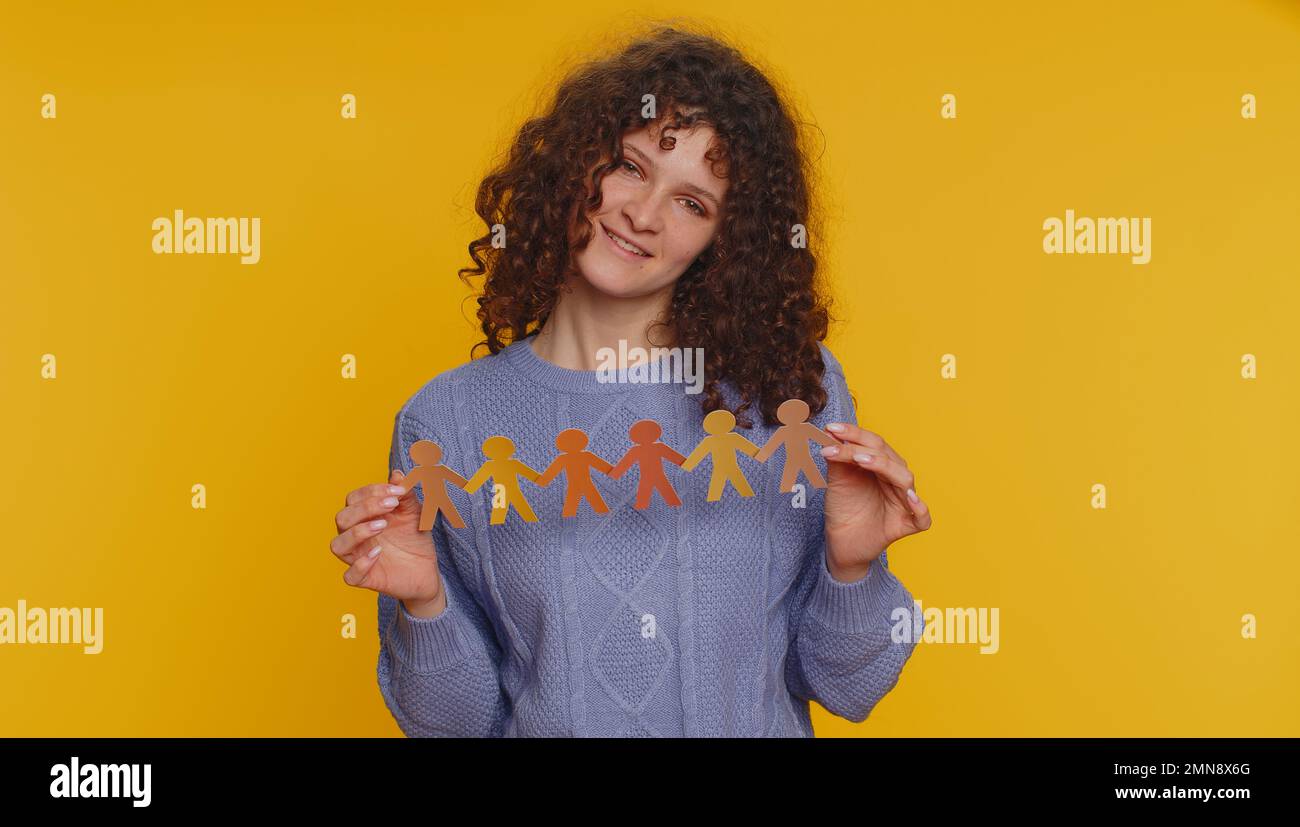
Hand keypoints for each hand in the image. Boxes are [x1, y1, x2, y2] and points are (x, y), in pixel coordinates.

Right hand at [331, 469, 444, 611]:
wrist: (428, 570)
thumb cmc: (414, 538)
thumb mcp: (415, 513)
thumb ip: (406, 495)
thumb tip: (397, 474)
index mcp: (363, 517)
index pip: (354, 498)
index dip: (372, 491)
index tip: (398, 490)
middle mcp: (356, 536)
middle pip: (342, 518)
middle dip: (365, 508)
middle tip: (392, 504)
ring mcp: (358, 557)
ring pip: (338, 545)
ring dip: (357, 533)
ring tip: (383, 525)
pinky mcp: (366, 579)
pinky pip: (350, 576)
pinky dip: (360, 565)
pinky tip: (378, 553)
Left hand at [819, 422, 931, 580]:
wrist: (841, 543)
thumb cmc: (844, 508)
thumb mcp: (837, 480)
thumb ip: (837, 458)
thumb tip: (831, 431)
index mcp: (882, 465)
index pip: (872, 442)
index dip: (853, 433)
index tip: (830, 428)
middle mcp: (895, 479)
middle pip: (887, 455)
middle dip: (862, 446)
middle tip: (838, 442)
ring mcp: (904, 501)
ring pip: (904, 478)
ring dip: (884, 466)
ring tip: (861, 461)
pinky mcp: (907, 524)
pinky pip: (922, 517)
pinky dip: (919, 506)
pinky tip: (909, 497)